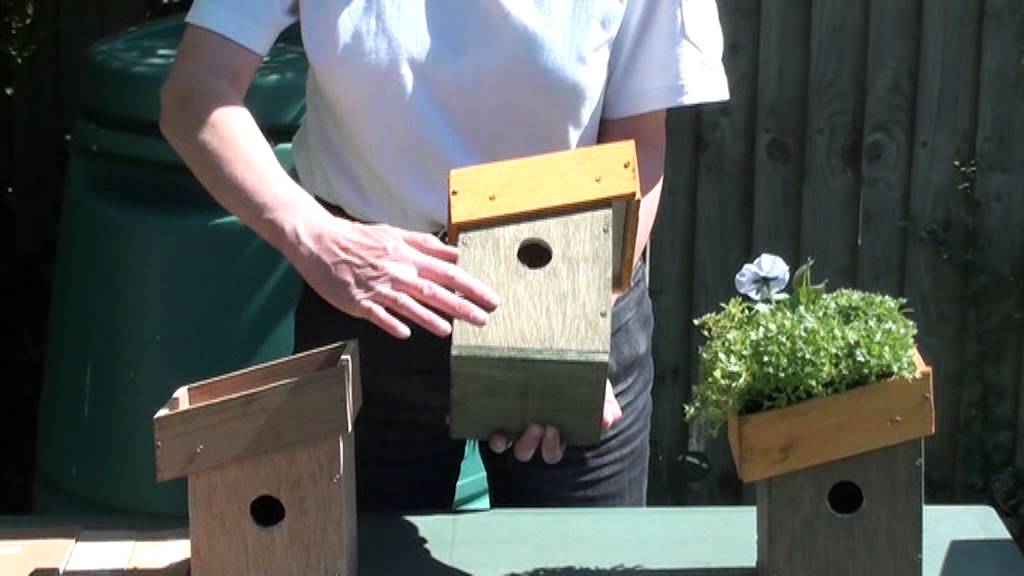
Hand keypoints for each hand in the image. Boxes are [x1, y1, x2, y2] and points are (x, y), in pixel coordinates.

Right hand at [292, 214, 499, 338]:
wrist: (320, 241)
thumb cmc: (359, 239)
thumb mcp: (395, 234)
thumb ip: (426, 246)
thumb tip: (455, 255)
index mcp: (408, 255)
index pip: (447, 272)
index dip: (471, 286)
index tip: (490, 298)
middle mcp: (397, 271)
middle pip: (434, 290)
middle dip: (461, 305)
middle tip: (483, 319)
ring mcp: (378, 287)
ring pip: (408, 303)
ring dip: (430, 318)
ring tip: (449, 331)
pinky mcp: (358, 301)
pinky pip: (378, 314)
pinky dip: (391, 323)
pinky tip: (405, 334)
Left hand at [487, 379, 622, 463]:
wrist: (557, 344)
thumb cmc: (577, 371)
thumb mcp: (596, 384)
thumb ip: (605, 402)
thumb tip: (609, 419)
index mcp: (554, 430)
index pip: (552, 451)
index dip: (552, 446)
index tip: (554, 428)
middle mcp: (531, 430)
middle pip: (527, 452)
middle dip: (533, 442)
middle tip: (541, 423)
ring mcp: (513, 422)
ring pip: (508, 445)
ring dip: (515, 440)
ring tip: (525, 421)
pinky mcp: (496, 412)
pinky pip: (490, 432)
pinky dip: (493, 435)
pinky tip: (494, 427)